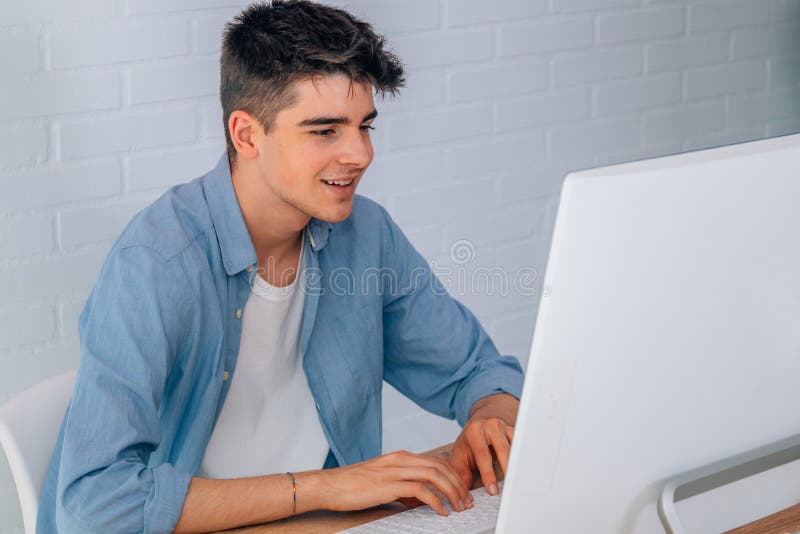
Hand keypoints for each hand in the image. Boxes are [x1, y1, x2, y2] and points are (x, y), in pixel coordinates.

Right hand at [321, 450, 473, 515]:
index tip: (463, 491)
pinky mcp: (389, 485)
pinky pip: (421, 490)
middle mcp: (400, 460)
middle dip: (458, 484)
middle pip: (440, 466)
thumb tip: (421, 500)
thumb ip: (403, 488)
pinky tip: (441, 511)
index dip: (454, 476)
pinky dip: (436, 500)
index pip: (437, 461)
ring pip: (435, 475)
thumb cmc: (353, 486)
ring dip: (452, 491)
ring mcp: (395, 471)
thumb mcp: (383, 482)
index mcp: (400, 457)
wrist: (330, 486)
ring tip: (459, 507)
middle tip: (467, 500)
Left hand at [448, 414, 514, 494]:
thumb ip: (461, 474)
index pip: (483, 454)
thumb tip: (466, 494)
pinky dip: (521, 458)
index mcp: (474, 431)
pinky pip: (520, 445)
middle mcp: (490, 426)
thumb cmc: (468, 444)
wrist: (477, 426)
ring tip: (518, 481)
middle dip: (507, 469)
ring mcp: (503, 427)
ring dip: (516, 465)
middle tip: (510, 488)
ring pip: (514, 447)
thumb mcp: (459, 456)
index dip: (488, 474)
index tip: (493, 490)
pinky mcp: (513, 430)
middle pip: (502, 449)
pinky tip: (522, 471)